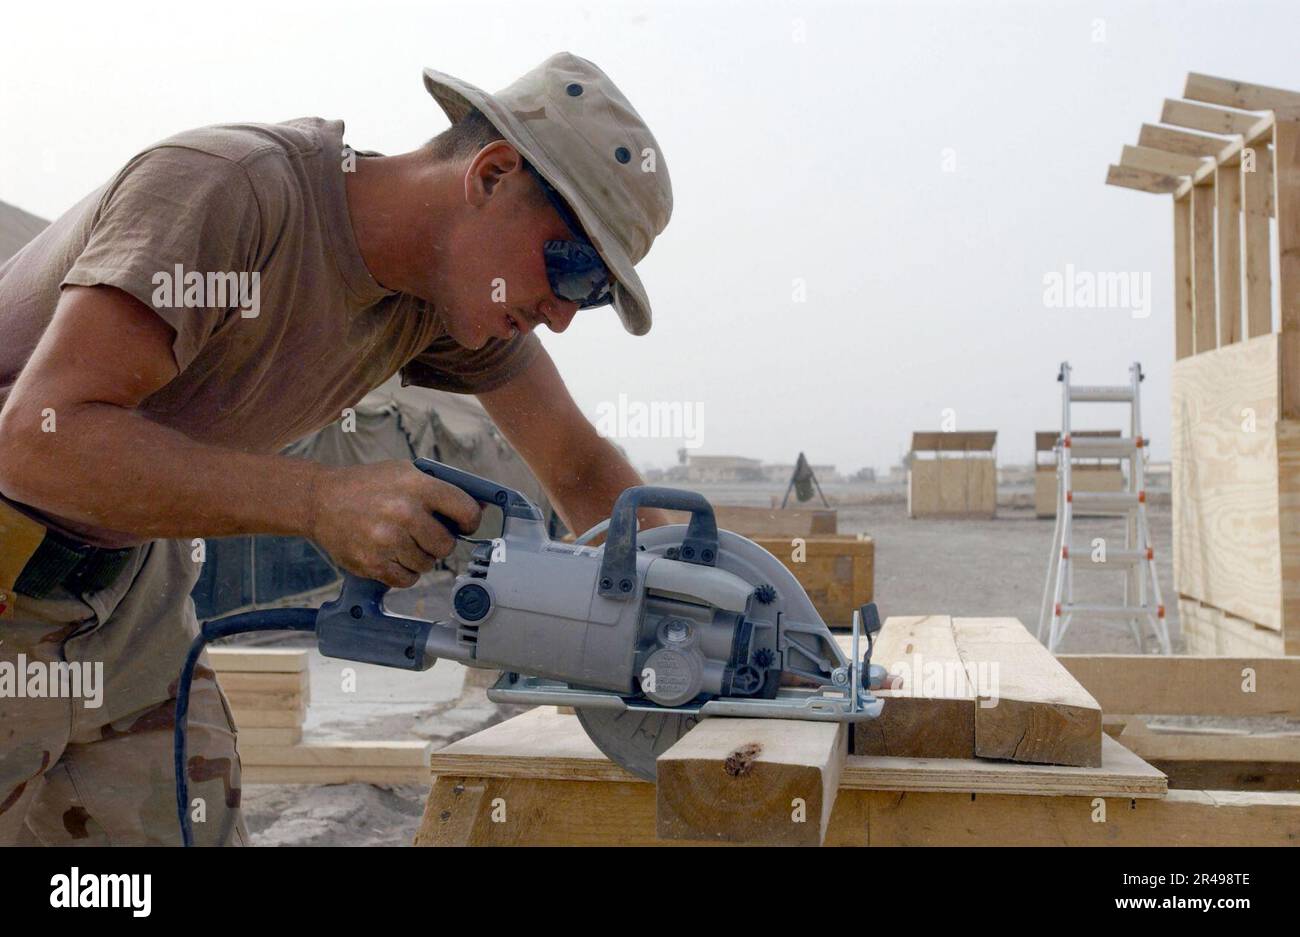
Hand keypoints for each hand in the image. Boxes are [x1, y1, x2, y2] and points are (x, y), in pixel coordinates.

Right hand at [307, 461, 481, 587]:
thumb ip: (442, 488)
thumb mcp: (405, 472)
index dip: (470, 521)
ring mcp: (387, 540)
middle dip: (439, 542)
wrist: (320, 500)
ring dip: (419, 557)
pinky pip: (408, 580)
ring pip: (428, 565)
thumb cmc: (368, 485)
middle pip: (447, 545)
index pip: (466, 511)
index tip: (463, 524)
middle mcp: (404, 512)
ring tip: (400, 540)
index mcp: (417, 486)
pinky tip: (391, 555)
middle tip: (422, 533)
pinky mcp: (373, 563)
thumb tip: (480, 507)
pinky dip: (403, 572)